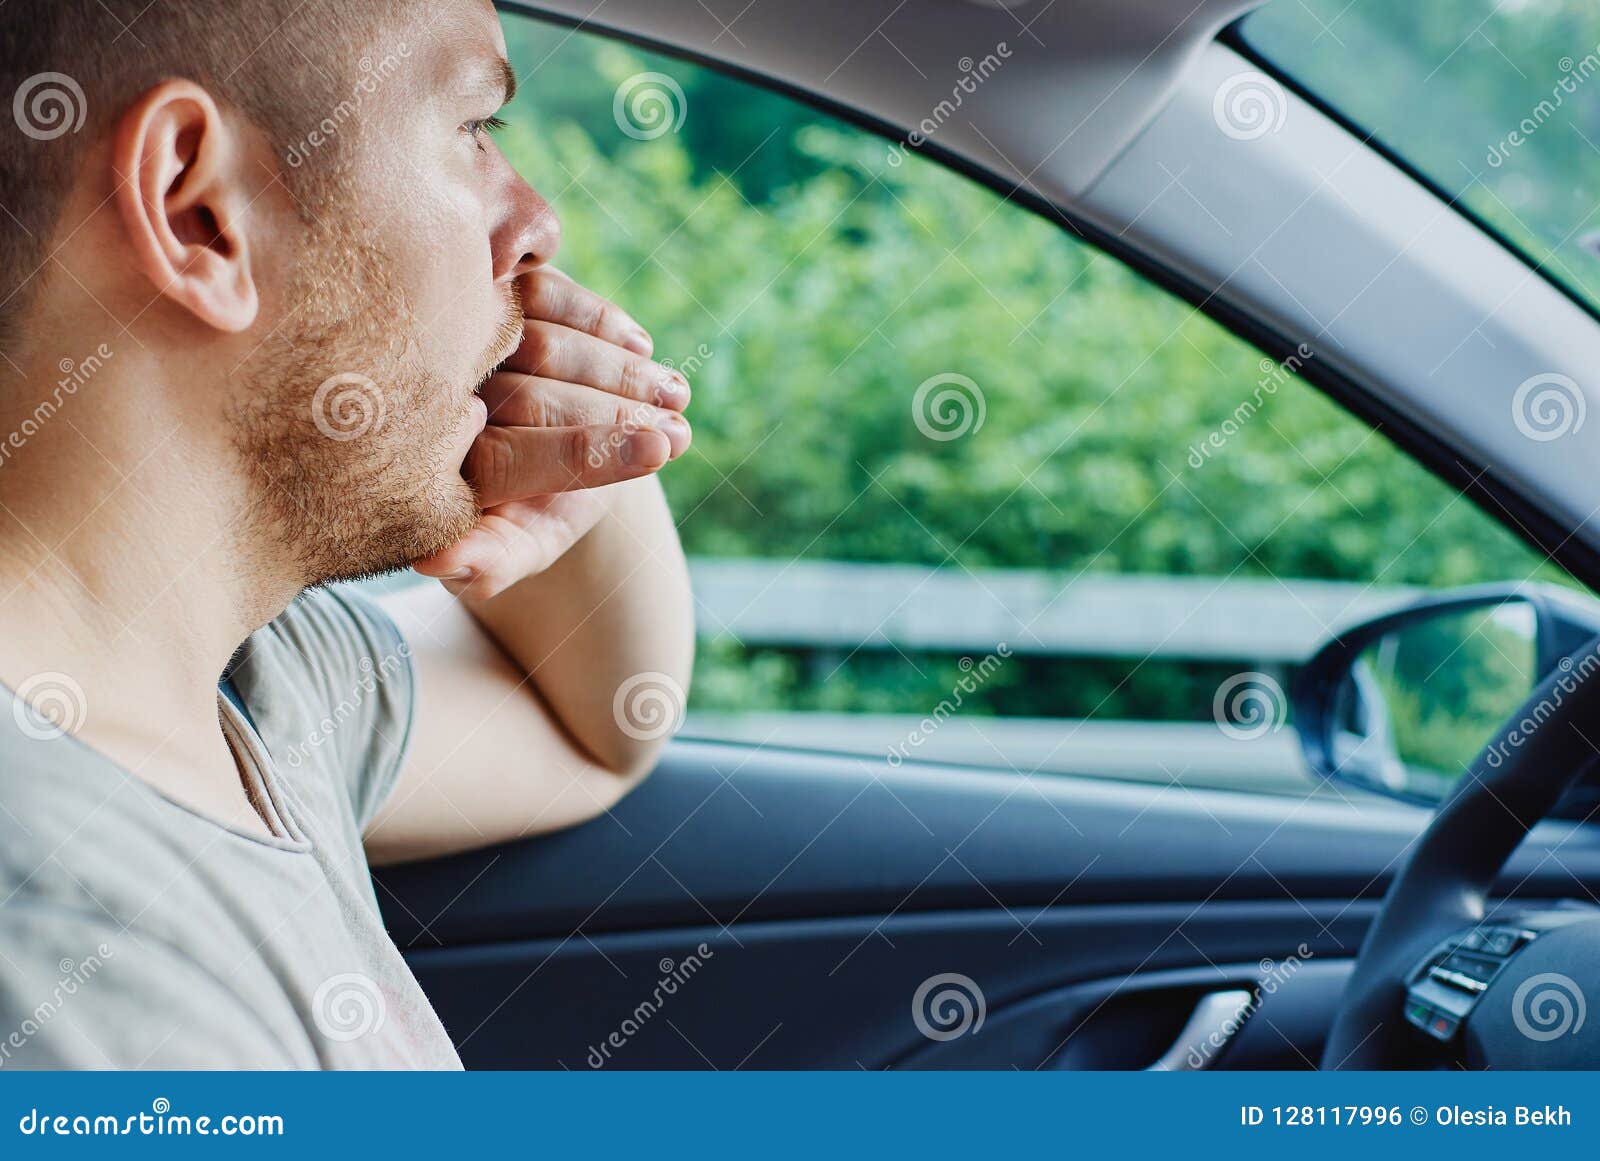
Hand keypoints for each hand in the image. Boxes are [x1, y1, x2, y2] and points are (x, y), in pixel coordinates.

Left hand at [413, 269, 691, 599]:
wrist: (538, 442)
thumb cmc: (531, 505)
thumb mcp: (523, 543)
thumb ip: (491, 560)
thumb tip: (438, 563)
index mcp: (422, 463)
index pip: (509, 458)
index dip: (594, 455)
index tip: (662, 453)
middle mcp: (421, 394)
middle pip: (530, 398)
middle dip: (617, 416)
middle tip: (680, 436)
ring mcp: (448, 333)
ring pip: (542, 342)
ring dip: (622, 370)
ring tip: (677, 396)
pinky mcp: (476, 284)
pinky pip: (544, 292)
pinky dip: (601, 318)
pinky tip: (642, 346)